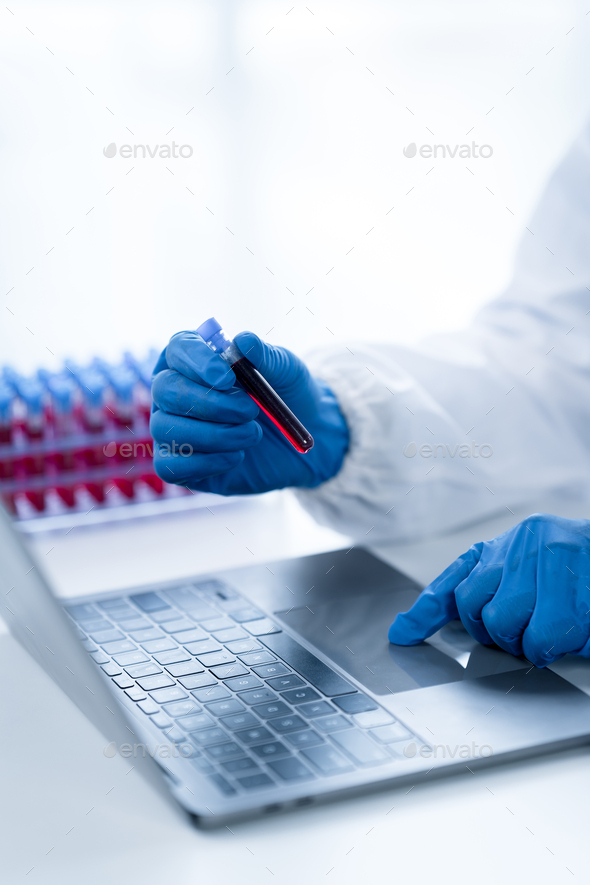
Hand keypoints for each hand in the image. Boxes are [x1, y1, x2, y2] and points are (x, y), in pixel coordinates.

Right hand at [150, 329, 348, 493]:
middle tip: (250, 410)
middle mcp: (175, 392)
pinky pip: (170, 466)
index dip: (197, 362)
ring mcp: (173, 429)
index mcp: (196, 359)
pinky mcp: (180, 465)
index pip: (178, 349)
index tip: (227, 378)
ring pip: (166, 429)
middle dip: (209, 403)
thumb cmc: (288, 395)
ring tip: (252, 434)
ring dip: (214, 434)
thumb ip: (265, 355)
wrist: (304, 440)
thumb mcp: (286, 371)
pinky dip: (205, 462)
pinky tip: (236, 457)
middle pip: (165, 389)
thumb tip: (243, 341)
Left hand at [388, 513, 589, 666]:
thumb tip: (426, 623)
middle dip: (501, 634)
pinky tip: (569, 635)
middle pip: (476, 607)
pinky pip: (545, 634)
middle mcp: (524, 542)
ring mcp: (549, 557)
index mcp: (511, 542)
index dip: (426, 609)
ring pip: (506, 622)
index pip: (456, 577)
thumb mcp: (533, 571)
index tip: (403, 634)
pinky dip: (554, 645)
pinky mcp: (574, 588)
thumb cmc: (586, 573)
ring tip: (558, 631)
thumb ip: (491, 587)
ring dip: (530, 641)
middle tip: (532, 633)